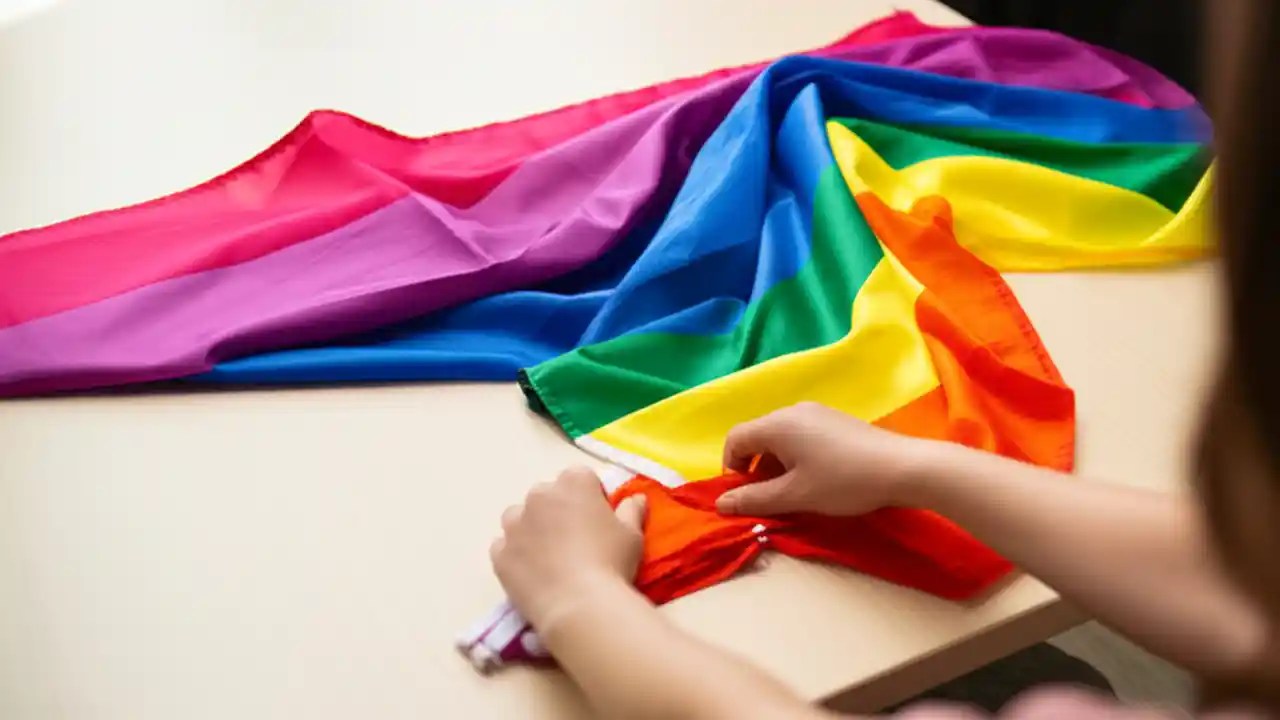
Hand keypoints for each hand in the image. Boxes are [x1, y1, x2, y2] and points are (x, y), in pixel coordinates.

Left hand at [491, 466, 646, 628]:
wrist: (579, 605)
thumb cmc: (611, 562)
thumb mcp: (632, 535)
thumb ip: (631, 511)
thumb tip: (636, 498)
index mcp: (573, 483)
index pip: (581, 478)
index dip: (592, 497)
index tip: (600, 520)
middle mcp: (539, 495)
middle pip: (548, 495)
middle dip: (559, 511)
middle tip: (576, 541)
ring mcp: (514, 524)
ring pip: (519, 518)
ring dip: (531, 529)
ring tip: (550, 557)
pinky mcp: (499, 553)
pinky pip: (505, 547)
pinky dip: (516, 555)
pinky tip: (533, 574)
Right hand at [717, 402, 942, 516]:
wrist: (903, 468)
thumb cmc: (843, 481)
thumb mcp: (795, 496)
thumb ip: (754, 499)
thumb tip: (720, 504)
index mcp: (777, 424)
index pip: (735, 439)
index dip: (732, 470)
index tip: (747, 497)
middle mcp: (793, 411)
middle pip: (757, 437)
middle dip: (755, 470)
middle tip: (771, 499)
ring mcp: (817, 413)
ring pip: (780, 438)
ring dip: (777, 466)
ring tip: (796, 493)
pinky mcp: (835, 421)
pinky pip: (801, 436)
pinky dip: (797, 458)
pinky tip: (818, 479)